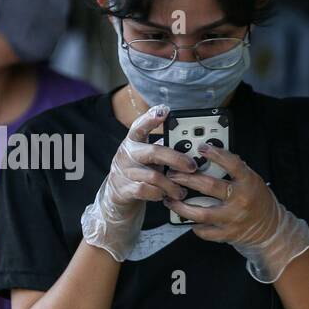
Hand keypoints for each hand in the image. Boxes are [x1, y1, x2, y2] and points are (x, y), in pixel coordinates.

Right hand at [80, 103, 195, 260]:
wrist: (116, 197)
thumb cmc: (138, 173)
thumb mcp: (146, 158)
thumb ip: (162, 150)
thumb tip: (192, 148)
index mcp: (133, 141)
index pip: (139, 126)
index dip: (151, 118)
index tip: (164, 111)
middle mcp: (127, 154)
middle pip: (154, 152)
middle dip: (176, 159)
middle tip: (192, 167)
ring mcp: (123, 172)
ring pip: (153, 176)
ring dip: (172, 185)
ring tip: (181, 191)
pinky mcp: (123, 189)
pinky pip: (145, 190)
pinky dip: (158, 194)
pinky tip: (164, 196)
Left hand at [164, 143, 308, 282]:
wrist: (270, 228)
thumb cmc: (257, 200)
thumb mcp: (252, 179)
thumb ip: (234, 169)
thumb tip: (210, 156)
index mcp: (248, 182)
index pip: (233, 164)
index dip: (217, 155)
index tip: (202, 148)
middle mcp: (240, 200)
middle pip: (209, 187)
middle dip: (186, 179)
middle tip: (172, 174)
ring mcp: (233, 218)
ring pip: (202, 212)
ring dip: (181, 206)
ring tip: (170, 200)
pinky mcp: (227, 234)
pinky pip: (205, 231)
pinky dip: (193, 225)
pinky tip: (186, 219)